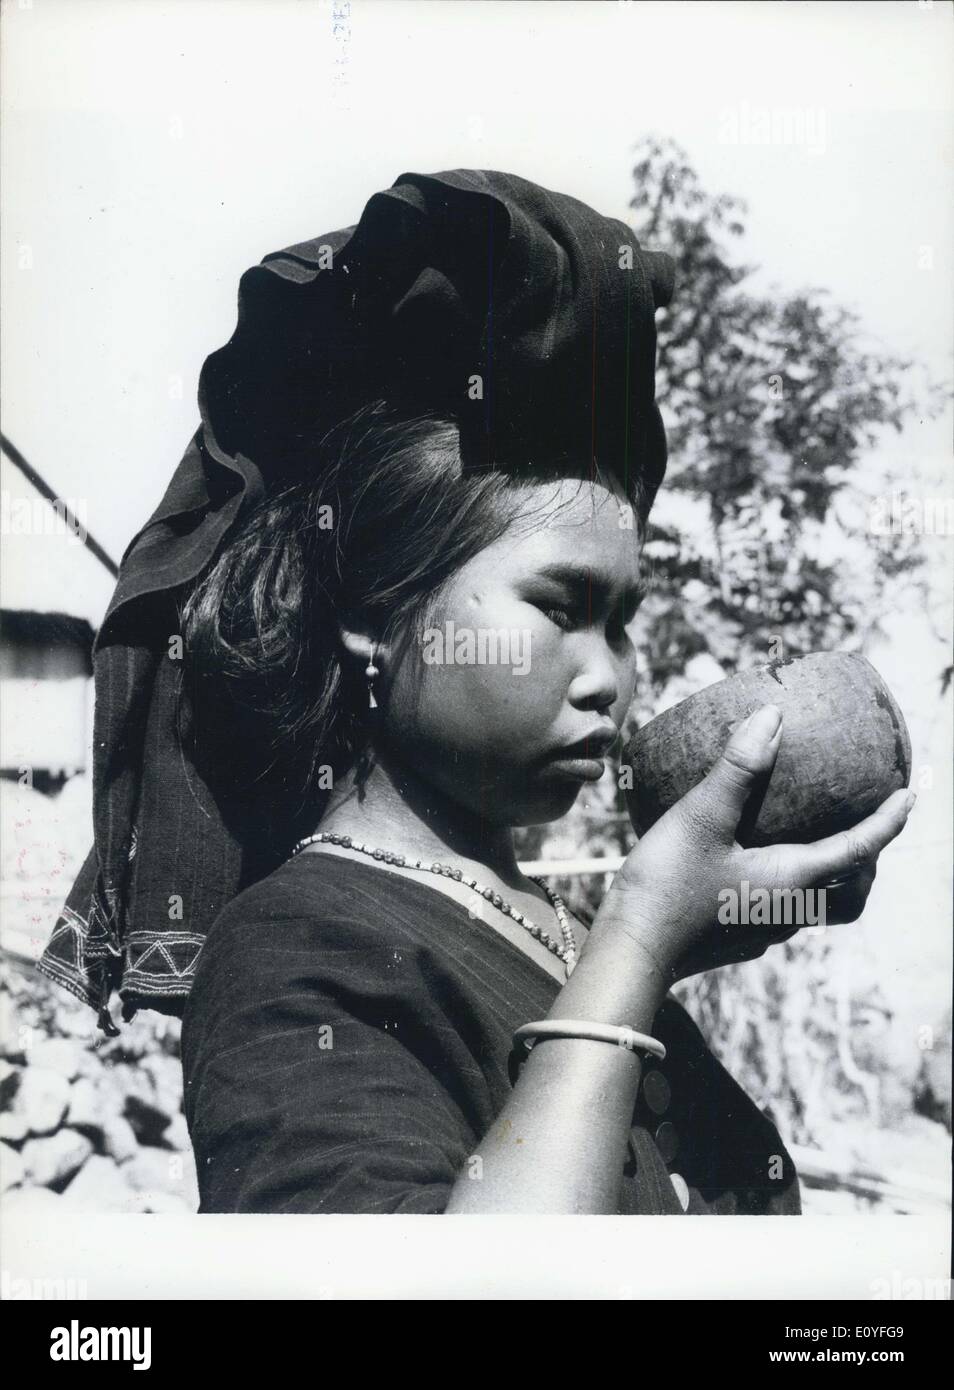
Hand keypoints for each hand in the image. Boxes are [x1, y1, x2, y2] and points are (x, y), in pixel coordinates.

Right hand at [599, 704, 914, 983]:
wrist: (629, 954)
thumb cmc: (667, 887)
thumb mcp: (702, 817)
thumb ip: (738, 767)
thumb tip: (773, 716)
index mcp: (792, 882)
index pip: (859, 850)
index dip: (887, 821)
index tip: (910, 796)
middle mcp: (786, 912)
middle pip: (849, 895)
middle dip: (866, 862)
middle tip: (866, 829)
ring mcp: (759, 932)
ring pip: (815, 908)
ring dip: (829, 878)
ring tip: (812, 843)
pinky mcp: (732, 939)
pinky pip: (780, 910)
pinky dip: (790, 885)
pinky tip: (753, 864)